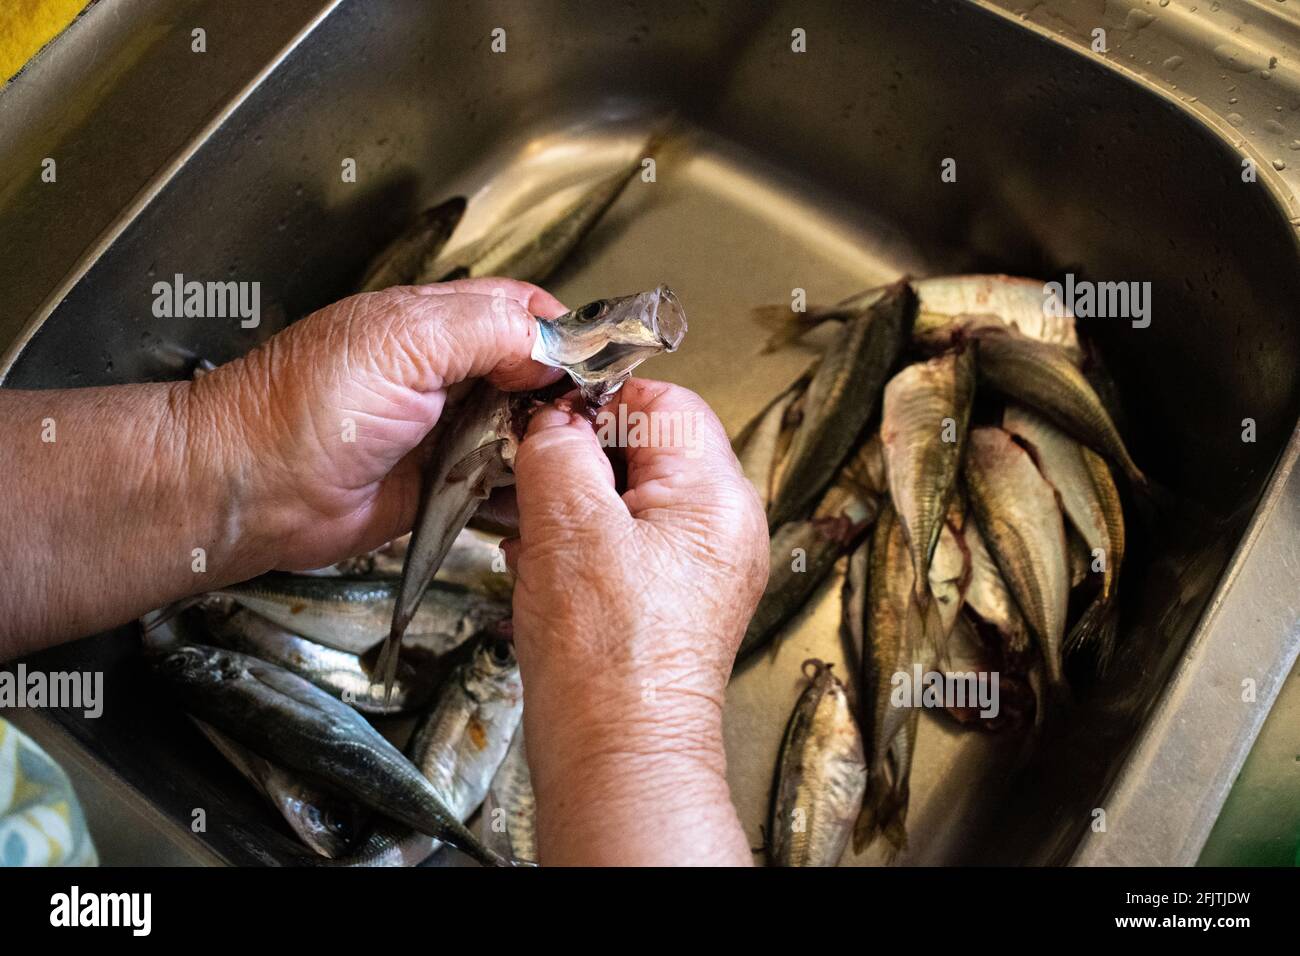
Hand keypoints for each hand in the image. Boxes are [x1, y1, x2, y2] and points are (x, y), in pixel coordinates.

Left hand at [187, 278, 564, 572]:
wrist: (253, 492)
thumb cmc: (299, 409)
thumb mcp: (401, 341)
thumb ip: (482, 329)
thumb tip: (551, 343)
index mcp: (436, 322)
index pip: (524, 312)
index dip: (567, 334)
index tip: (603, 363)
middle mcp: (447, 374)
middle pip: (534, 376)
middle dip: (569, 395)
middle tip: (599, 420)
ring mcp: (446, 432)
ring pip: (524, 432)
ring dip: (552, 445)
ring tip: (581, 461)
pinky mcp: (443, 486)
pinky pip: (500, 485)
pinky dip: (526, 491)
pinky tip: (547, 496)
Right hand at [504, 378, 768, 864]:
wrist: (619, 760)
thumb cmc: (606, 660)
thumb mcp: (568, 527)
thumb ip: (559, 449)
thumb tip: (553, 417)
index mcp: (716, 494)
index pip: (666, 400)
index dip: (600, 399)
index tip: (547, 416)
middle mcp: (723, 525)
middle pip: (647, 448)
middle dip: (578, 454)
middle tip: (526, 471)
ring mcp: (701, 566)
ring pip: (629, 498)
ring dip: (571, 501)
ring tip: (527, 527)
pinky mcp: (673, 600)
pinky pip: (626, 544)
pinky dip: (580, 542)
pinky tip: (539, 563)